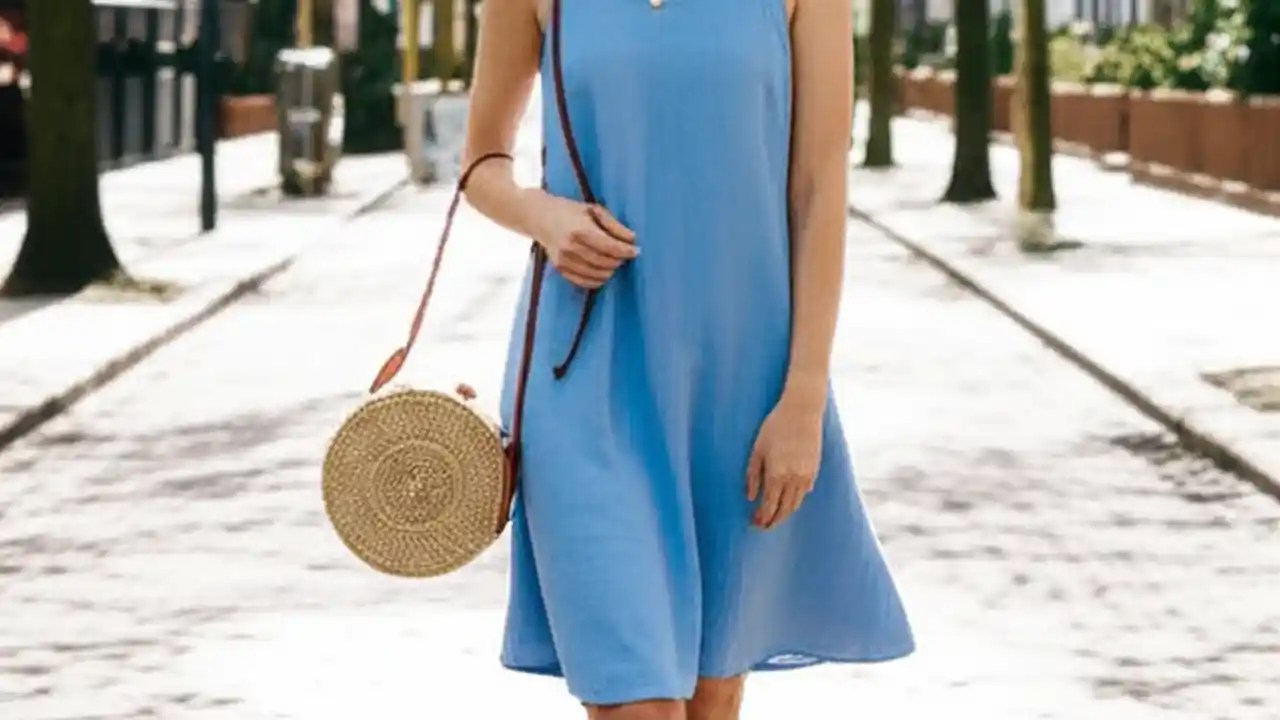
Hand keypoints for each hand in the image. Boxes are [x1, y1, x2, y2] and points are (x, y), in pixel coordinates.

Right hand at [524, 191, 637, 288]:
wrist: (538, 217)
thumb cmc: (569, 210)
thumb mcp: (593, 210)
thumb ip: (614, 225)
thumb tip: (633, 239)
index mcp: (581, 231)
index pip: (611, 248)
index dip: (627, 251)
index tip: (636, 250)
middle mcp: (571, 248)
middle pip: (606, 262)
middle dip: (620, 260)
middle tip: (625, 254)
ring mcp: (564, 261)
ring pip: (598, 274)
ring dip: (611, 269)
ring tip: (614, 260)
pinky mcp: (560, 269)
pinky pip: (585, 282)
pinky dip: (598, 279)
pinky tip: (603, 270)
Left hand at [746, 394, 824, 528]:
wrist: (802, 411)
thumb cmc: (775, 426)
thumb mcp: (757, 449)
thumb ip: (753, 476)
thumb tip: (751, 497)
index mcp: (777, 474)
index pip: (769, 506)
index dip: (762, 518)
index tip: (754, 523)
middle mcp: (794, 479)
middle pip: (784, 510)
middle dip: (773, 521)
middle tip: (763, 526)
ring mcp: (807, 475)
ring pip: (796, 503)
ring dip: (785, 513)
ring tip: (775, 517)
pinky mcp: (815, 469)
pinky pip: (805, 492)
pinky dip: (796, 500)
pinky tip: (788, 500)